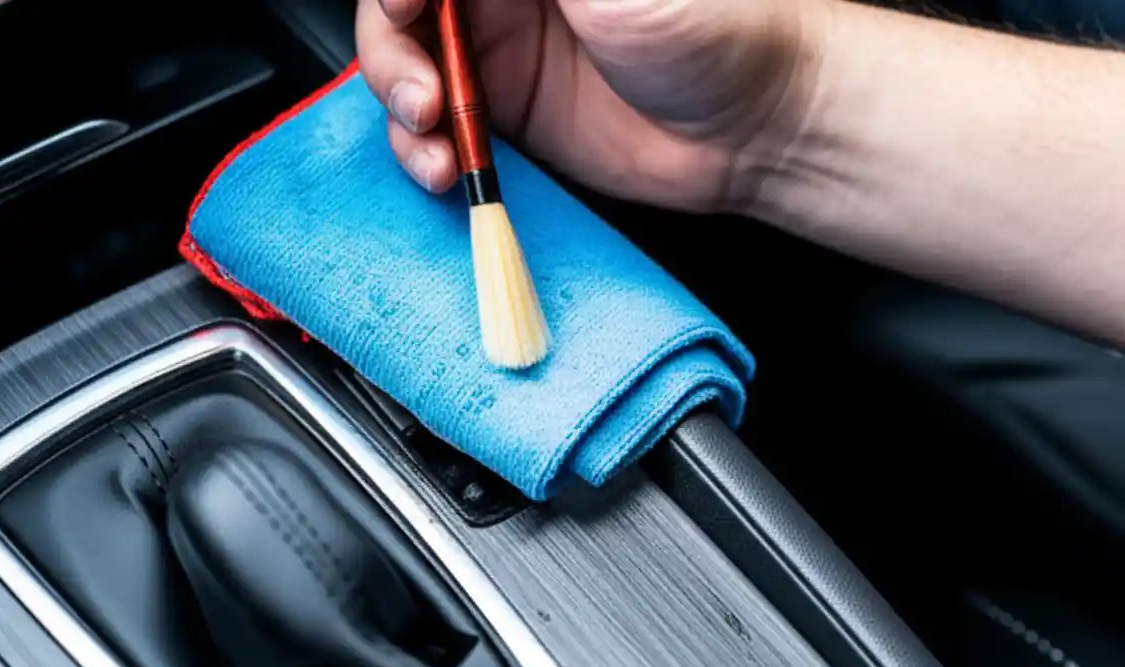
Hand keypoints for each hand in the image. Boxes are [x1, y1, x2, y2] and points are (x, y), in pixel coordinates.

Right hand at [356, 0, 830, 213]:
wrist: (760, 128)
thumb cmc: (718, 29)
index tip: (409, 8)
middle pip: (400, 9)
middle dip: (391, 50)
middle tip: (423, 92)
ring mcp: (500, 54)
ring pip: (404, 67)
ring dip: (398, 106)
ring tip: (432, 137)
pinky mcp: (508, 119)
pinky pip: (435, 130)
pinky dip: (423, 151)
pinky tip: (447, 166)